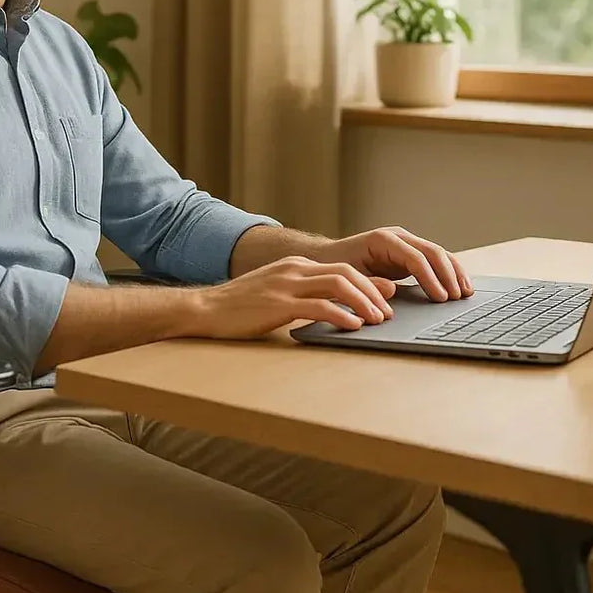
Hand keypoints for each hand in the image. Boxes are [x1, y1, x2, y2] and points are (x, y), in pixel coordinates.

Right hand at [189, 256, 396, 338]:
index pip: (344, 268)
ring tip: (376, 321)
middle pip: (347, 273)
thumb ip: (308, 295)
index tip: (386, 302)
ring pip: (338, 285)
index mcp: (296, 265)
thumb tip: (342, 305)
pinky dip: (341, 316)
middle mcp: (294, 269)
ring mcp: (286, 285)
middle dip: (373, 293)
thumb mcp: (279, 295)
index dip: (370, 285)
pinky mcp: (278, 304)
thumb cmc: (241, 308)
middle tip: (388, 314)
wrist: (205, 309)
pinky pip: (318, 306)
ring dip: (364, 303)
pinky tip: (352, 327)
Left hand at [314, 226, 472, 301]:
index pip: (415, 257)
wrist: (328, 258)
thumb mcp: (348, 278)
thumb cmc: (335, 268)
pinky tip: (459, 287)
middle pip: (432, 251)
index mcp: (382, 239)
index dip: (430, 278)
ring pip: (438, 254)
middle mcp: (397, 237)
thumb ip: (369, 283)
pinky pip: (434, 261)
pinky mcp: (409, 254)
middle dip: (448, 275)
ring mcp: (405, 243)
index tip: (441, 297)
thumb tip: (393, 289)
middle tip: (457, 297)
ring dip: (454, 272)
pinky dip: (449, 273)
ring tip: (466, 293)